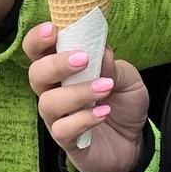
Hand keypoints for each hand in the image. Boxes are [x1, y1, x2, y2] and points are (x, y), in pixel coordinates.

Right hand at [24, 24, 147, 171]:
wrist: (135, 142)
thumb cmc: (123, 102)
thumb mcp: (127, 78)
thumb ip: (113, 66)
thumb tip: (102, 51)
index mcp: (61, 68)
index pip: (36, 50)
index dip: (37, 38)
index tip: (52, 29)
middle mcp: (53, 91)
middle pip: (35, 74)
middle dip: (55, 64)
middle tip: (83, 59)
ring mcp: (58, 117)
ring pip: (47, 103)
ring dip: (76, 92)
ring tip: (105, 88)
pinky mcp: (67, 142)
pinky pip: (62, 130)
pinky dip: (82, 119)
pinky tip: (103, 112)